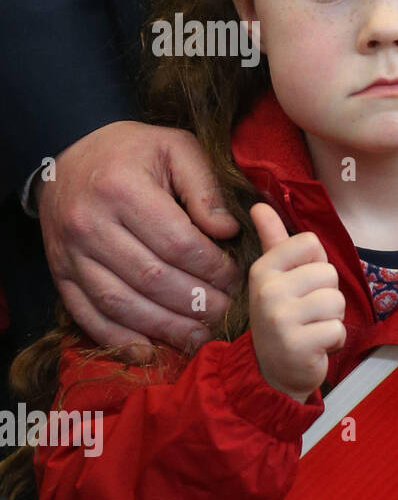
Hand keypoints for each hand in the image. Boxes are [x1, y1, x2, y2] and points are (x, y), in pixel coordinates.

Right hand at [36, 121, 239, 362]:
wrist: (69, 153)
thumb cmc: (135, 152)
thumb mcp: (177, 148)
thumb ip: (206, 188)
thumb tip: (228, 231)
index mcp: (122, 190)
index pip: (178, 244)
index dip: (213, 268)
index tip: (235, 278)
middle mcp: (90, 224)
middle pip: (152, 279)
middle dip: (196, 303)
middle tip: (225, 313)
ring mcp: (70, 252)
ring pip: (121, 303)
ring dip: (164, 327)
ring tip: (198, 336)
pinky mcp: (59, 272)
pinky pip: (86, 314)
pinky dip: (117, 339)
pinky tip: (148, 352)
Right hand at [248, 204, 346, 401]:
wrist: (274, 372)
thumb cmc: (284, 317)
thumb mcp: (275, 278)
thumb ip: (273, 241)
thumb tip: (259, 205)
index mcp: (264, 269)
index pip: (311, 242)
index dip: (316, 265)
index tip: (300, 285)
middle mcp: (268, 290)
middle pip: (329, 273)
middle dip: (327, 296)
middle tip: (306, 314)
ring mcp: (281, 318)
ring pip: (336, 301)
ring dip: (332, 320)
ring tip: (311, 330)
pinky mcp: (298, 344)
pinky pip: (338, 329)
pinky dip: (334, 341)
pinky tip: (315, 347)